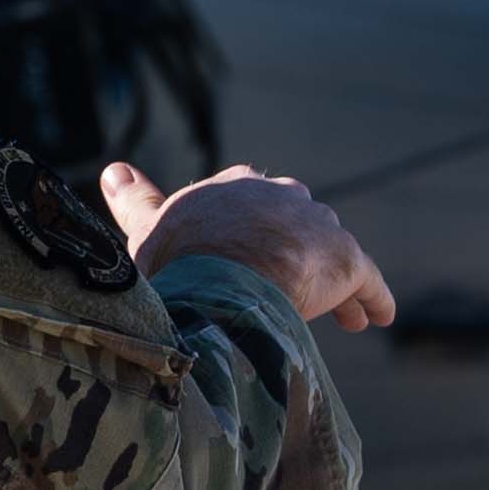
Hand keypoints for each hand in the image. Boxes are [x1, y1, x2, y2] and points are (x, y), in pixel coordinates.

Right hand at [101, 162, 399, 332]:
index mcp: (235, 186)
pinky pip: (367, 282)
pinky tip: (375, 318)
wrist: (215, 278)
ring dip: (337, 284)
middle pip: (299, 225)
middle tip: (301, 290)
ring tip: (344, 319)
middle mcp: (281, 194)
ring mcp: (316, 225)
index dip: (257, 232)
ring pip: (333, 255)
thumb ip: (138, 202)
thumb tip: (113, 170)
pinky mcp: (346, 260)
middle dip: (302, 255)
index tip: (256, 253)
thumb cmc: (175, 257)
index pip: (253, 202)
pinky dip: (373, 299)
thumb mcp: (149, 228)